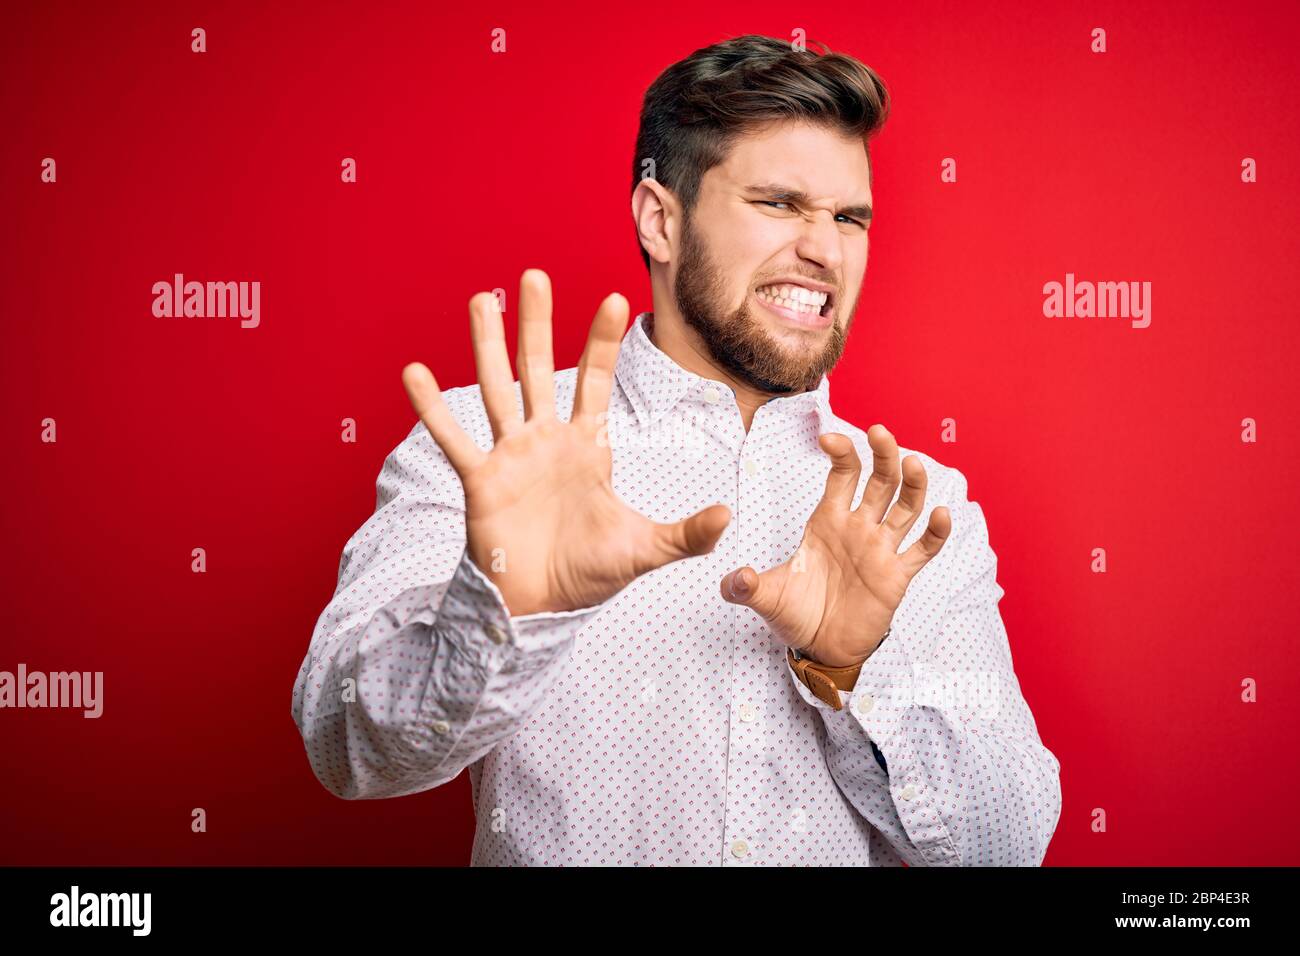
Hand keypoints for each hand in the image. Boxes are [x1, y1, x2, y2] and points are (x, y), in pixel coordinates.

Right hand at [401, 269, 731, 616]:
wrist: (543, 607)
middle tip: (535, 275)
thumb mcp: (647, 550)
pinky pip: (454, 438)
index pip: (594, 382)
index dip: (602, 342)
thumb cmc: (590, 573)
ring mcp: (510, 456)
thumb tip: (729, 514)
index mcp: (585, 447)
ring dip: (487, 345)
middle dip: (537, 323)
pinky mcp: (481, 480)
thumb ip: (688, 532)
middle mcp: (545, 441)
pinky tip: (414, 372)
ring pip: (496, 389)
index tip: (614, 298)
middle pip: (538, 369)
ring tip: (479, 300)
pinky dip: (433, 408)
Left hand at [720, 426, 950, 667]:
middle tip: (880, 432)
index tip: (829, 438)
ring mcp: (880, 550)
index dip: (841, 453)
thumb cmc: (796, 614)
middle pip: (879, 480)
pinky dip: (935, 532)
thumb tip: (730, 580)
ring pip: (906, 507)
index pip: (842, 476)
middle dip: (882, 454)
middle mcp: (858, 528)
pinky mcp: (897, 576)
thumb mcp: (766, 597)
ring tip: (912, 463)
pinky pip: (923, 549)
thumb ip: (745, 587)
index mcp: (828, 521)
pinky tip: (940, 514)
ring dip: (913, 483)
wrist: (820, 649)